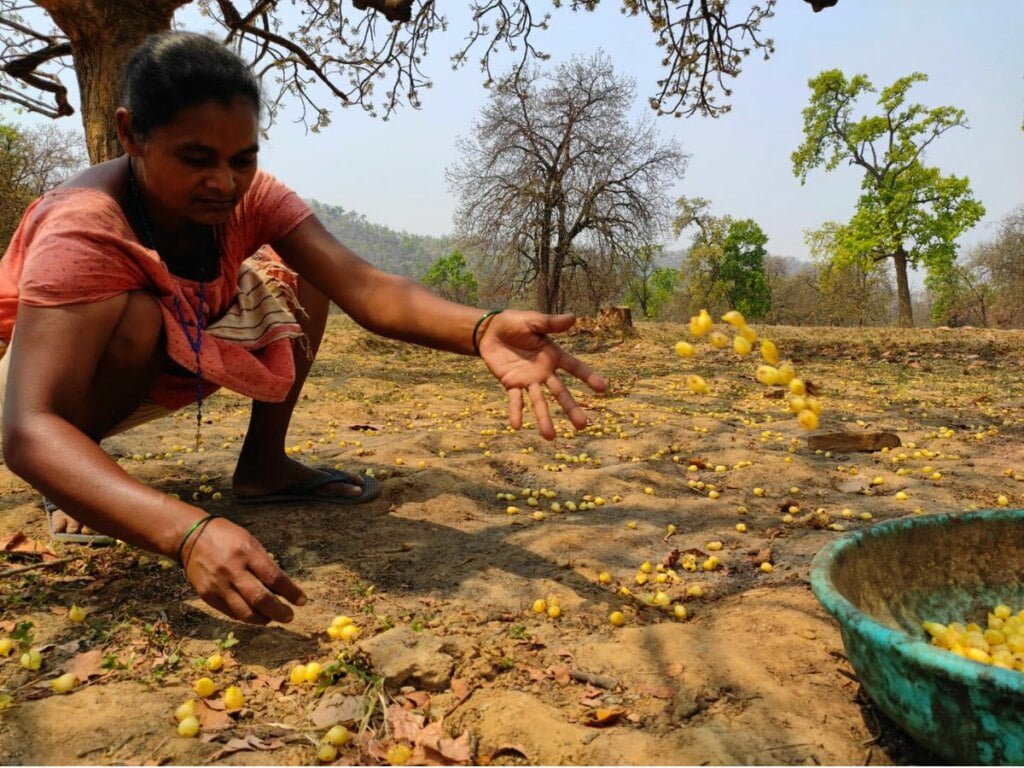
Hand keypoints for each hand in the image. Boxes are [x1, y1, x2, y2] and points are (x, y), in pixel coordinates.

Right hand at [183, 517, 306, 623]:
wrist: (191, 537)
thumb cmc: (226, 537)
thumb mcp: (250, 542)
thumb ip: (264, 563)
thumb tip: (281, 587)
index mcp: (247, 552)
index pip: (274, 577)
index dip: (291, 592)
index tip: (302, 600)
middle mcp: (233, 570)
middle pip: (260, 599)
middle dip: (279, 611)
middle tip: (289, 616)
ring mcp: (219, 585)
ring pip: (245, 612)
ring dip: (264, 619)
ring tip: (273, 618)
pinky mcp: (208, 596)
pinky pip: (231, 613)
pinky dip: (246, 616)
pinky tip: (255, 615)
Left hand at [478, 310, 606, 439]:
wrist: (490, 330)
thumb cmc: (515, 323)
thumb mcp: (534, 321)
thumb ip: (551, 323)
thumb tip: (573, 317)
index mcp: (553, 355)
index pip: (574, 367)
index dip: (588, 377)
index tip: (603, 389)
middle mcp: (544, 372)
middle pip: (560, 393)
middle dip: (571, 409)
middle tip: (583, 426)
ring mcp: (528, 380)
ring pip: (539, 402)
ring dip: (544, 419)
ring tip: (549, 437)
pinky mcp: (511, 383)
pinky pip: (514, 400)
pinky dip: (516, 412)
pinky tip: (517, 426)